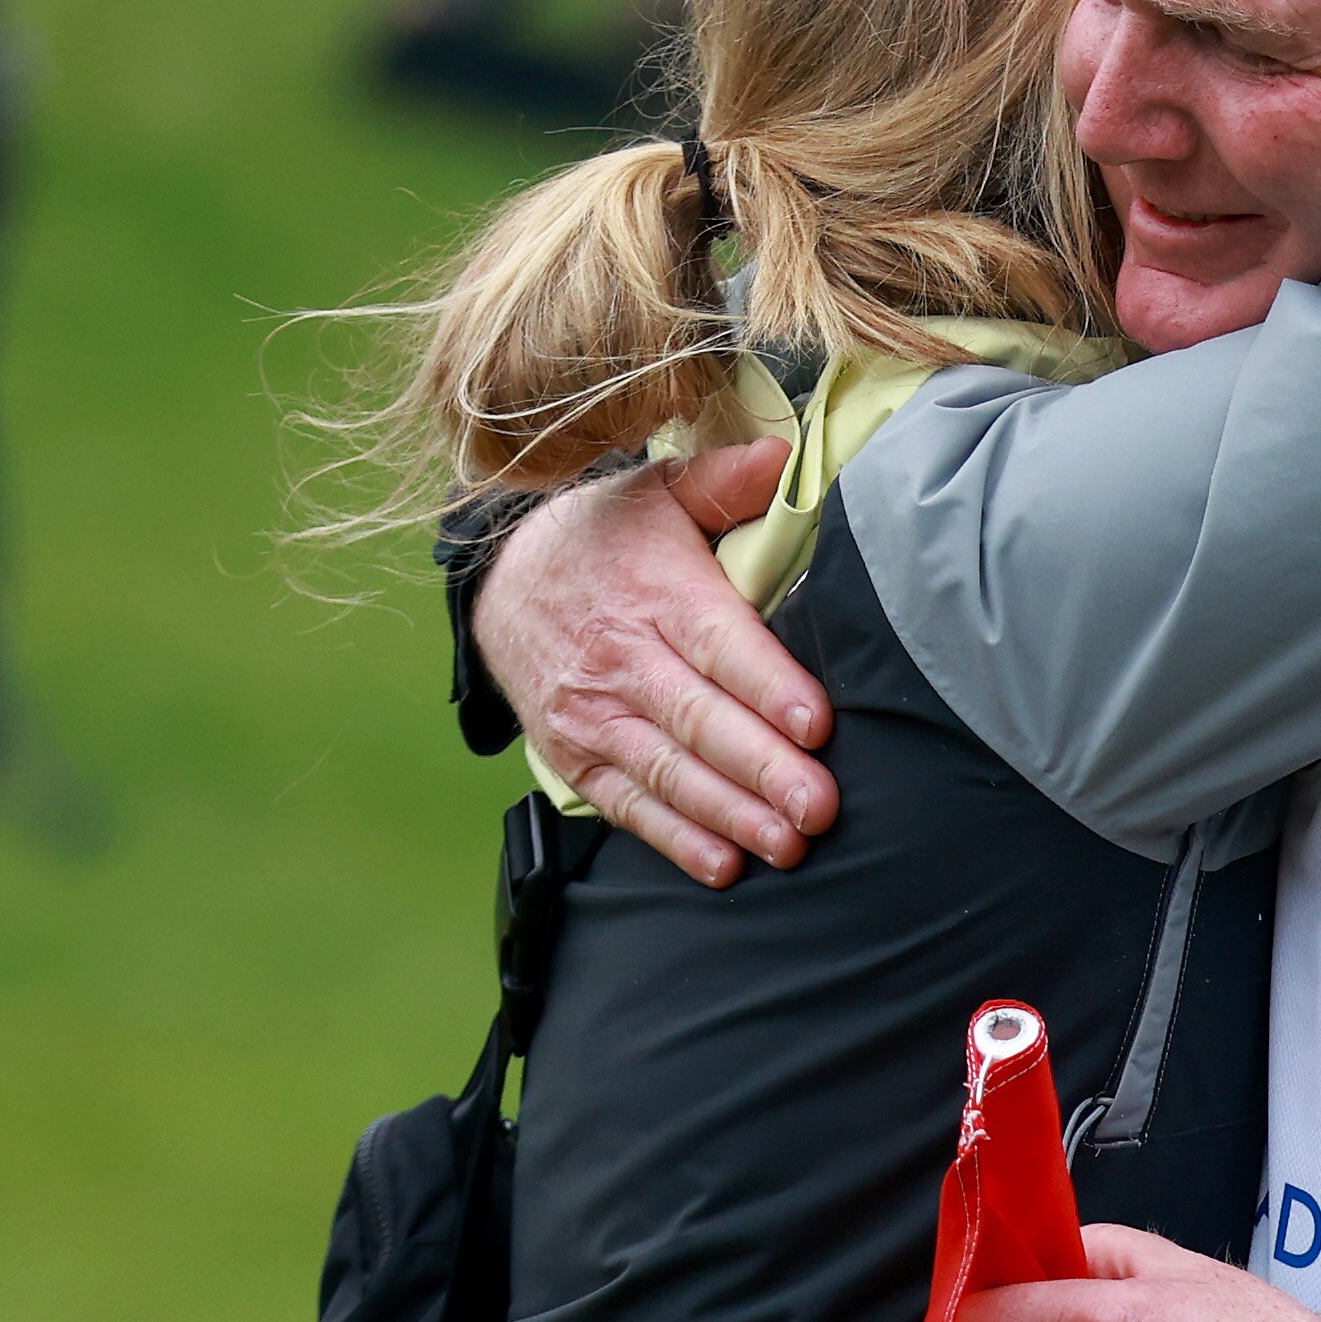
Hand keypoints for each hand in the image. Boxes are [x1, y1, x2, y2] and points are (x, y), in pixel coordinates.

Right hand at [477, 439, 834, 885]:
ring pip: (666, 770)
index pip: (718, 643)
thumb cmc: (611, 535)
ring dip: (728, 814)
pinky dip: (673, 838)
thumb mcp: (660, 492)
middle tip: (818, 807)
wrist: (502, 576)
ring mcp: (593, 713)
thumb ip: (725, 481)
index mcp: (656, 592)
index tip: (817, 724)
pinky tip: (724, 864)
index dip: (768, 686)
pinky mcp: (574, 753)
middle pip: (698, 719)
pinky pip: (626, 803)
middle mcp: (620, 658)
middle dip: (761, 769)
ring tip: (786, 845)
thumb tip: (784, 457)